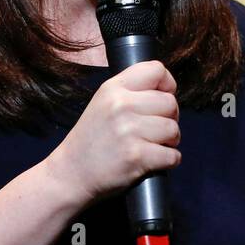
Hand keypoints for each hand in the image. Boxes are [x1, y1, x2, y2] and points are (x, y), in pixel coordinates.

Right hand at [44, 60, 180, 206]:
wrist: (71, 173)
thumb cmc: (91, 140)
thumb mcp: (103, 103)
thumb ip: (130, 92)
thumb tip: (167, 92)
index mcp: (113, 88)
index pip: (157, 70)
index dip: (167, 86)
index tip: (160, 101)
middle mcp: (121, 105)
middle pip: (170, 103)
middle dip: (169, 118)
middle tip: (154, 131)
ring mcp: (128, 131)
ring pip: (173, 129)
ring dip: (170, 141)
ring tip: (152, 146)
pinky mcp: (136, 156)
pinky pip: (173, 155)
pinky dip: (169, 161)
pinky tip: (153, 161)